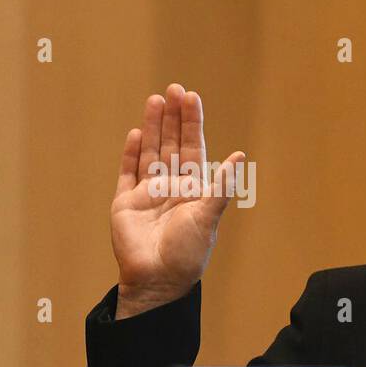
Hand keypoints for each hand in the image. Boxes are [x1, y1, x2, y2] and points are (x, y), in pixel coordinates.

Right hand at [110, 83, 244, 318]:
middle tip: (175, 88)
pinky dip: (131, 153)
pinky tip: (137, 133)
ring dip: (153, 127)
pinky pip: (128, 173)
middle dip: (174, 118)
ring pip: (151, 152)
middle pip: (172, 144)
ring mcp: (148, 194)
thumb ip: (221, 186)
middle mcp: (172, 187)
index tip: (192, 98)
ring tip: (155, 100)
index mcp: (194, 189)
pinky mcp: (125, 203)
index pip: (194, 148)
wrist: (158, 278)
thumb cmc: (189, 252)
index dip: (193, 123)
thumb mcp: (209, 217)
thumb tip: (239, 156)